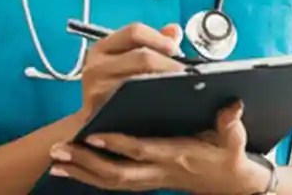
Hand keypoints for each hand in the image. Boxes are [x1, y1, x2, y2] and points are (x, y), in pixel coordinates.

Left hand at [49, 100, 269, 194]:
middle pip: (116, 173)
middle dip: (86, 163)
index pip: (141, 150)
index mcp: (176, 155)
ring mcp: (150, 178)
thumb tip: (232, 106)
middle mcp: (158, 170)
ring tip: (55, 158)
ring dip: (81, 171)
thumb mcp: (235, 142)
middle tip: (59, 150)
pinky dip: (87, 175)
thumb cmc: (229, 158)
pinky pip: (111, 182)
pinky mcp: (144, 179)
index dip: (118, 143)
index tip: (95, 133)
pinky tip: (67, 168)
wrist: (232, 184)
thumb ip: (232, 125)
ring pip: (109, 181)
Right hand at [79, 23, 185, 117]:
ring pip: (141, 81)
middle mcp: (96, 66)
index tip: (176, 49)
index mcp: (102, 48)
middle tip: (186, 74)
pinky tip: (166, 105)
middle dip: (170, 64)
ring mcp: (98, 90)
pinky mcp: (105, 113)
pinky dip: (155, 103)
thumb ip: (150, 42)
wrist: (91, 121)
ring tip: (181, 88)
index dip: (160, 38)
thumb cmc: (111, 85)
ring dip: (166, 83)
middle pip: (143, 57)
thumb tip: (174, 30)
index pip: (135, 32)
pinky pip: (137, 106)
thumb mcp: (123, 58)